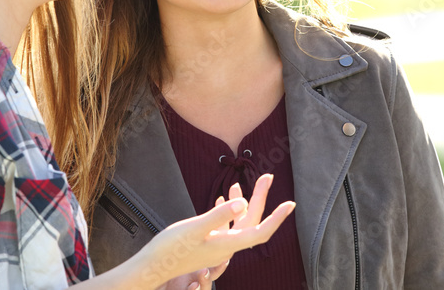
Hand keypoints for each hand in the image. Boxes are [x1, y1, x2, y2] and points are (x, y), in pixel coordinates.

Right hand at [138, 173, 293, 287]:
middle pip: (251, 221)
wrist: (153, 267)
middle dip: (260, 198)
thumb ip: (218, 216)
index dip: (277, 218)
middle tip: (267, 177)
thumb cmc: (171, 249)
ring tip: (238, 182)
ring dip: (242, 202)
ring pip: (237, 222)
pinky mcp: (207, 244)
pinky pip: (224, 226)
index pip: (260, 231)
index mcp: (228, 244)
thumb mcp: (194, 228)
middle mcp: (226, 247)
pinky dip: (226, 210)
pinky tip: (219, 198)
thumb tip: (243, 203)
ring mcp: (217, 246)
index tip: (291, 204)